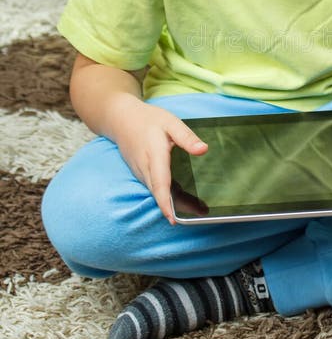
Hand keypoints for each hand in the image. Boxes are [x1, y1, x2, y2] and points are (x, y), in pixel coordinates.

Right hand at [113, 99, 207, 223]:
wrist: (120, 119)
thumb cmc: (148, 120)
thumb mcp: (170, 122)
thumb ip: (186, 137)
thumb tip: (203, 150)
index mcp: (155, 154)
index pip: (160, 183)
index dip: (165, 203)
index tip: (173, 219)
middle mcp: (145, 167)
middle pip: (159, 193)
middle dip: (174, 207)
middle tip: (197, 215)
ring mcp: (140, 172)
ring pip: (155, 192)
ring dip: (169, 203)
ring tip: (193, 209)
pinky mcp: (140, 173)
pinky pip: (152, 187)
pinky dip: (163, 195)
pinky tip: (177, 199)